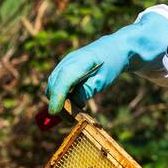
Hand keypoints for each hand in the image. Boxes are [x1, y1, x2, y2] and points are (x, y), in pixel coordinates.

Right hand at [45, 12, 167, 113]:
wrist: (114, 48)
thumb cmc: (110, 64)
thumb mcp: (102, 80)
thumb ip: (86, 91)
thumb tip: (73, 103)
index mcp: (80, 61)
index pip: (63, 79)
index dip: (57, 96)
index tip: (54, 112)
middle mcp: (68, 60)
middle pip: (54, 84)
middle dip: (57, 102)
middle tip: (69, 119)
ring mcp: (65, 62)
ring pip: (53, 84)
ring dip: (58, 99)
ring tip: (72, 112)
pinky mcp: (65, 66)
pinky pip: (57, 82)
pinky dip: (61, 93)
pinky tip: (72, 101)